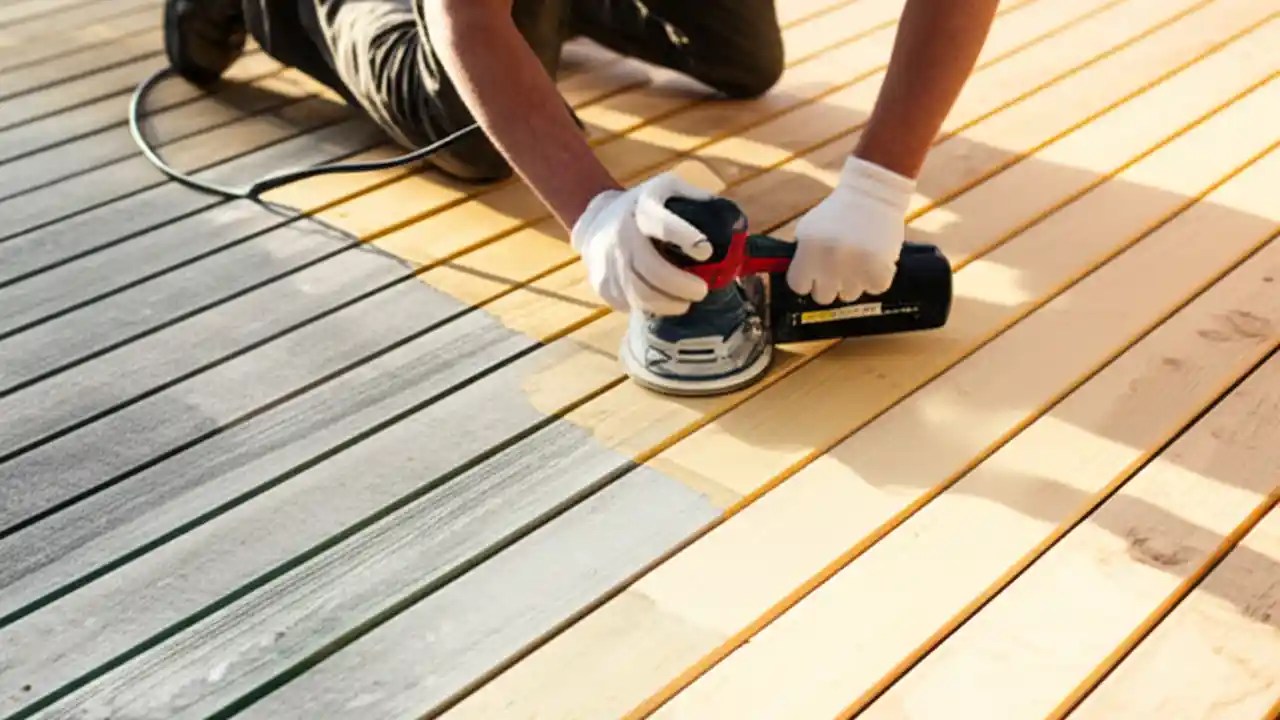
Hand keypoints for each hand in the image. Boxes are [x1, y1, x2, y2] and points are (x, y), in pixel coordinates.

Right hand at [570, 172, 714, 315]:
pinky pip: (628, 304)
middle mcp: (622, 233)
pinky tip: (661, 303)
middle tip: (702, 291)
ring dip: (668, 304)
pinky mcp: (601, 283)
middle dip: (681, 285)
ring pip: (640, 294)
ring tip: (684, 304)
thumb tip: (733, 223)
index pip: (662, 224)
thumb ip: (697, 200)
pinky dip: (649, 308)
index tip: (706, 252)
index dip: (685, 238)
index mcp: (643, 207)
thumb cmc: (643, 206)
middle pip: (652, 269)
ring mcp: (608, 261)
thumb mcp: (667, 189)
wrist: (594, 220)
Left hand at [787, 155, 915, 304]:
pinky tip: (873, 260)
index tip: (814, 273)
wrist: (873, 193)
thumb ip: (801, 256)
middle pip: (822, 297)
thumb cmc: (838, 212)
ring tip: (858, 260)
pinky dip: (876, 278)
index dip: (806, 280)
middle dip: (828, 284)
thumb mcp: (808, 229)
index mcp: (809, 251)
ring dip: (852, 282)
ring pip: (849, 295)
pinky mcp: (880, 272)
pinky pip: (874, 289)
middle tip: (837, 268)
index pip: (798, 286)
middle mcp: (830, 264)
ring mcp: (855, 270)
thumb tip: (799, 283)